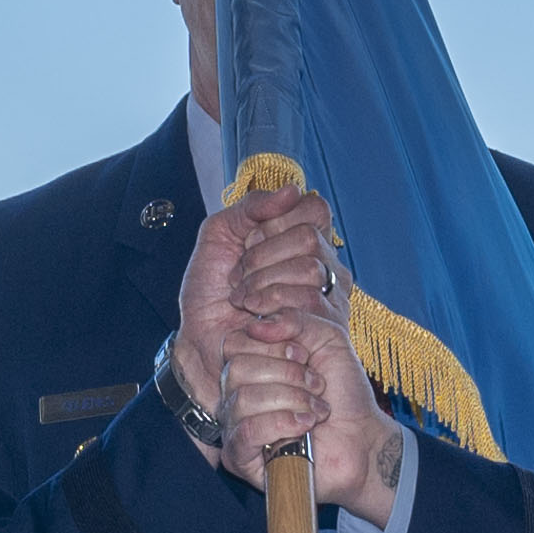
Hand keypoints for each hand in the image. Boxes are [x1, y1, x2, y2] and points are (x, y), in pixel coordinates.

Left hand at [175, 190, 341, 406]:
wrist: (202, 342)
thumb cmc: (211, 293)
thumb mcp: (219, 235)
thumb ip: (251, 206)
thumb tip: (293, 190)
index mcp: (304, 239)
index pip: (314, 208)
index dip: (276, 221)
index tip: (248, 240)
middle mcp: (325, 266)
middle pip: (309, 237)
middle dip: (262, 256)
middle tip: (240, 276)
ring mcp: (330, 298)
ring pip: (310, 269)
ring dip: (263, 283)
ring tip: (244, 301)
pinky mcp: (327, 330)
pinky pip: (308, 302)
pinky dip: (270, 305)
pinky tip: (254, 319)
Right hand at [220, 306, 402, 524]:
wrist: (363, 439)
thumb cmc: (344, 393)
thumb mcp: (328, 339)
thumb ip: (295, 319)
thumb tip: (257, 325)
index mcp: (251, 365)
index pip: (234, 343)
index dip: (272, 345)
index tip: (305, 356)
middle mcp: (238, 394)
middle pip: (236, 369)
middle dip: (286, 374)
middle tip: (317, 385)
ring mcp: (236, 426)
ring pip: (242, 399)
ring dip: (291, 400)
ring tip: (316, 410)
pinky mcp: (241, 458)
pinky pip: (245, 432)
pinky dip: (281, 423)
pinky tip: (305, 427)